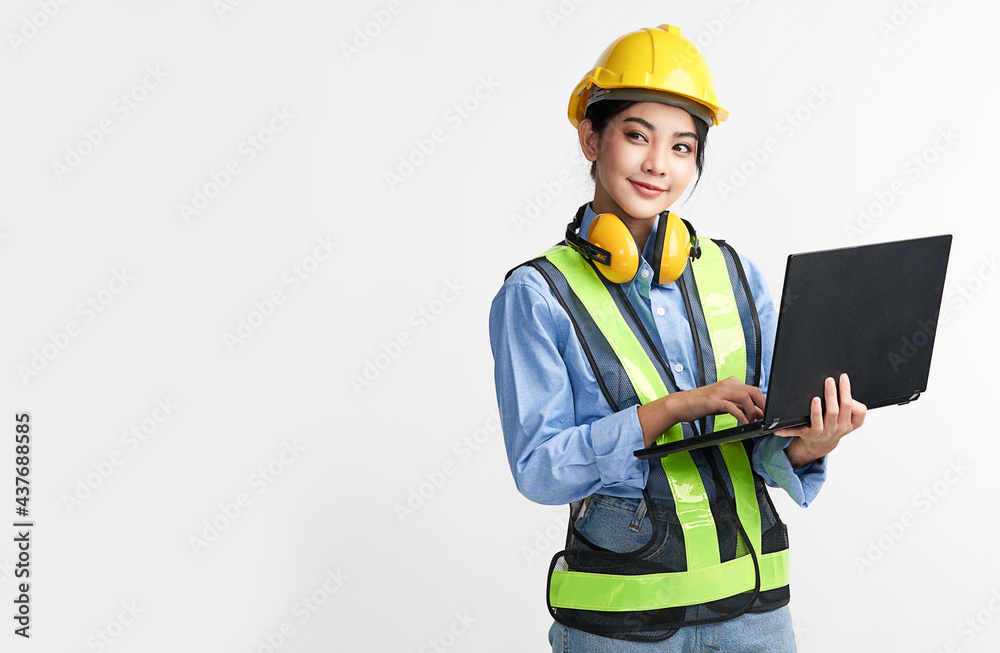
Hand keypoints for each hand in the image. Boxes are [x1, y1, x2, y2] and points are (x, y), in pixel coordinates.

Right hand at [638, 376, 764, 446]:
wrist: (682, 404)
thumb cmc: (702, 404)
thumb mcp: (725, 404)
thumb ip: (741, 407)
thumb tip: (758, 413)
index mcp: (731, 383)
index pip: (754, 389)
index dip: (763, 402)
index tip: (767, 413)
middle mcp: (728, 384)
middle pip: (754, 391)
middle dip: (763, 405)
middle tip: (765, 418)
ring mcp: (720, 392)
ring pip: (745, 397)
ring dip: (752, 411)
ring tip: (751, 422)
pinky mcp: (714, 400)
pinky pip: (732, 406)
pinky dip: (740, 415)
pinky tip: (743, 422)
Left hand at [775, 373, 866, 467]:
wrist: (823, 444)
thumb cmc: (837, 427)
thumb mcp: (853, 422)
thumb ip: (858, 411)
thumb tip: (853, 400)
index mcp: (847, 424)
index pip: (851, 408)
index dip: (847, 393)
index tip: (842, 378)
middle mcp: (834, 428)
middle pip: (834, 412)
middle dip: (832, 395)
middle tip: (829, 380)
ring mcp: (820, 432)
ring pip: (819, 421)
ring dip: (816, 410)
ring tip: (815, 399)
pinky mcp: (806, 434)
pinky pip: (796, 432)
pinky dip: (786, 431)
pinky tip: (778, 428)